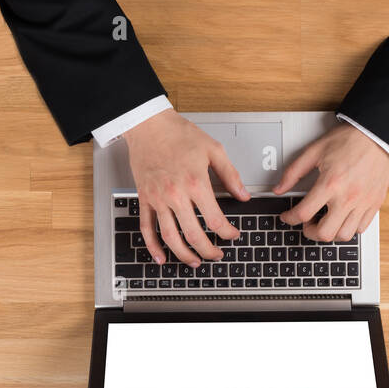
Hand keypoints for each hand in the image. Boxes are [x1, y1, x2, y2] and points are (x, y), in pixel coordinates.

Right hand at [124, 109, 250, 267]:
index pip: (215, 220)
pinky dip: (153, 246)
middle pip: (194, 235)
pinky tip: (161, 258)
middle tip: (217, 255)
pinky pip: (146, 228)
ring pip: (170, 237)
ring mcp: (158, 199)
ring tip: (195, 262)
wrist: (148, 125)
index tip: (233, 235)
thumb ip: (230, 175)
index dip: (228, 233)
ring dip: (184, 255)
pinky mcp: (144, 199)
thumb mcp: (213, 149)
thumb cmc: (178, 134)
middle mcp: (175, 194)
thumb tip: (243, 195)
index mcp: (195, 183)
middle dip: (209, 251)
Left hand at [274, 122, 388, 241]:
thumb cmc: (350, 140)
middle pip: (324, 233)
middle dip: (310, 232)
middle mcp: (347, 197)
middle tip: (307, 223)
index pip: (303, 213)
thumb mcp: (315, 151)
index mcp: (330, 183)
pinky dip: (349, 228)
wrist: (378, 135)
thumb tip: (279, 188)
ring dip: (330, 233)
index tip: (288, 217)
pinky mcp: (374, 204)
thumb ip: (293, 172)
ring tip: (326, 221)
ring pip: (343, 236)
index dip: (289, 218)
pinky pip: (361, 229)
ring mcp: (363, 203)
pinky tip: (343, 218)